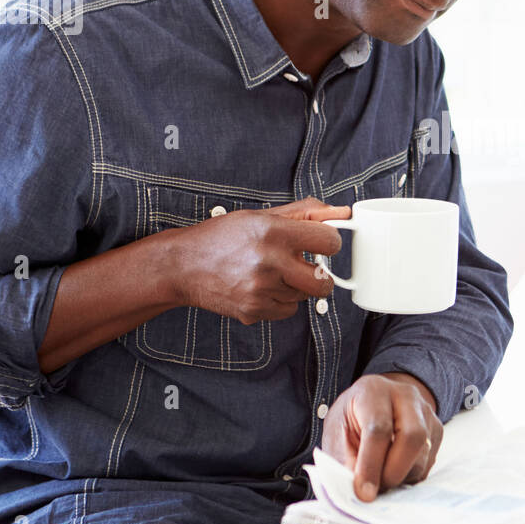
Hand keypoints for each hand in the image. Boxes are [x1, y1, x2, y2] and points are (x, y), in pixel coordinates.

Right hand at [169, 196, 349, 323]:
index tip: (322, 243)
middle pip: (323, 281)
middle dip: (320, 275)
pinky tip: (262, 287)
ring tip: (272, 272)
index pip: (329, 241)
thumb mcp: (261, 215)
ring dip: (295, 286)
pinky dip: (281, 301)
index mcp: (273, 232)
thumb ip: (304, 213)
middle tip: (305, 265)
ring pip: (304, 297)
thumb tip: (342, 212)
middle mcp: (268, 262)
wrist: (182, 265)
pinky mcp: (253, 311)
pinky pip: (287, 311)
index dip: (330, 243)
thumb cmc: (222, 237)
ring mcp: (260, 290)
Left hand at [322, 373, 442, 500]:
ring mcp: (426, 413)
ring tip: (380, 479)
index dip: (371, 465)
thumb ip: (344, 460)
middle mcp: (406, 396)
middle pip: (412, 437)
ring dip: (401, 478)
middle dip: (393, 472)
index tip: (364, 493)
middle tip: (376, 490)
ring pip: (423, 455)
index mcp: (374, 391)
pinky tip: (392, 472)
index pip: (378, 429)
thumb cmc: (352, 419)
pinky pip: (428, 464)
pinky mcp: (437, 431)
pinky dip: (409, 477)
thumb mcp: (337, 433)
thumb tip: (360, 492)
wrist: (374, 403)